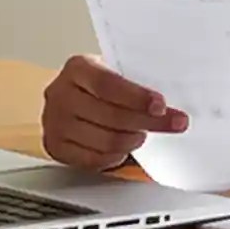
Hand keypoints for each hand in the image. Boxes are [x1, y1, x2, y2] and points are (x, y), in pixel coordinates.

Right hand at [41, 55, 188, 170]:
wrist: (71, 97)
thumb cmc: (99, 84)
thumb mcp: (114, 70)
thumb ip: (135, 82)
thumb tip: (170, 102)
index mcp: (77, 68)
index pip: (108, 84)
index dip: (137, 97)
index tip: (161, 106)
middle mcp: (60, 94)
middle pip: (111, 115)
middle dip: (148, 122)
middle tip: (174, 124)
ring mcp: (54, 123)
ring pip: (106, 141)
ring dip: (133, 140)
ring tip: (142, 134)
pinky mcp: (56, 147)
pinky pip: (94, 160)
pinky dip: (115, 156)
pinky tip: (123, 147)